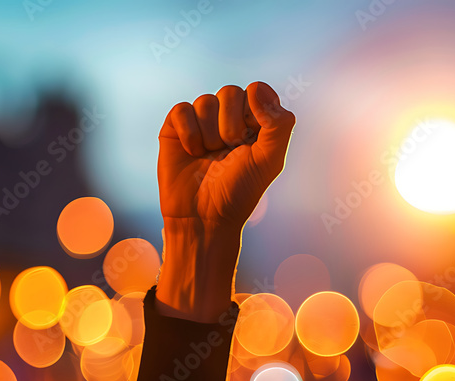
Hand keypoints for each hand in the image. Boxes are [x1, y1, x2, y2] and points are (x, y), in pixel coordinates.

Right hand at [155, 82, 295, 321]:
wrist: (203, 217)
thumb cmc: (240, 191)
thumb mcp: (269, 160)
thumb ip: (278, 124)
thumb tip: (256, 88)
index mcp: (255, 121)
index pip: (257, 91)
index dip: (255, 111)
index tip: (252, 139)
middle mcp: (228, 116)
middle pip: (230, 92)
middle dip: (231, 126)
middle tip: (229, 150)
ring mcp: (201, 120)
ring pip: (205, 101)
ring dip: (210, 135)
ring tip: (209, 156)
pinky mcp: (176, 126)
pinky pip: (182, 110)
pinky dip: (189, 133)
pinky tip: (192, 153)